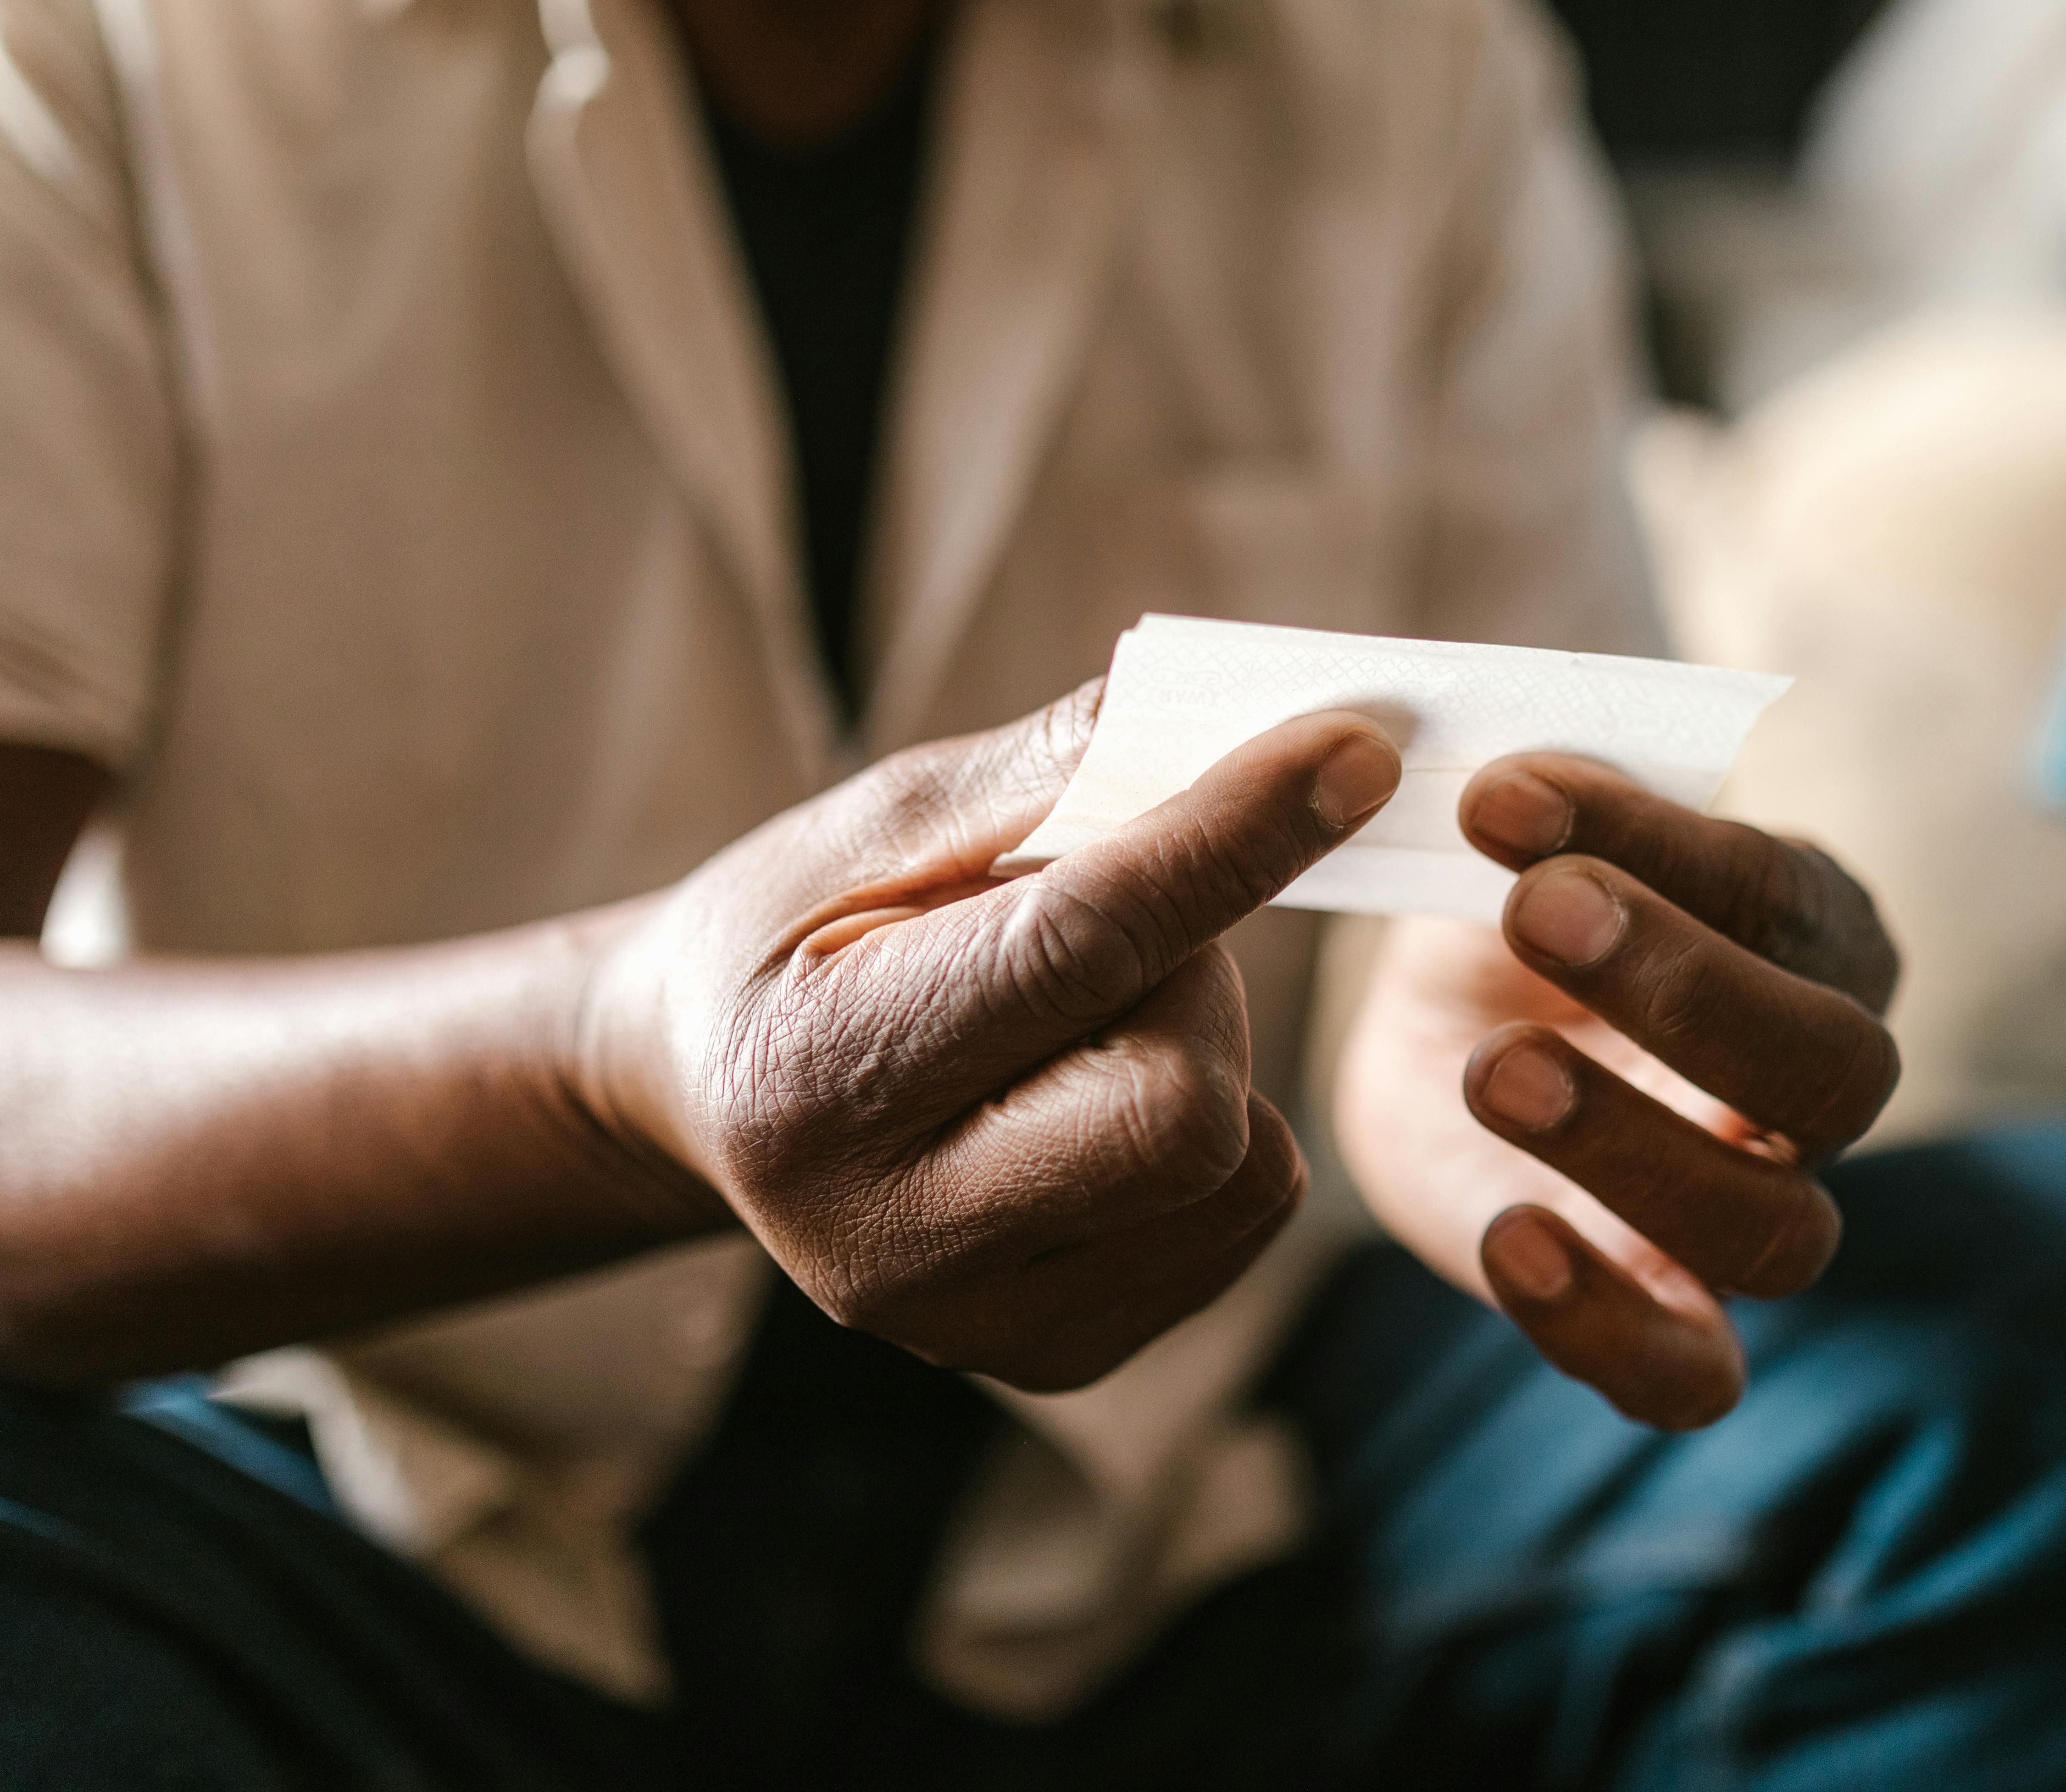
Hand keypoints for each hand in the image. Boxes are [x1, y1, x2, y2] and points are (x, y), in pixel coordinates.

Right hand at [582, 688, 1402, 1390]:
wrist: (712, 1097)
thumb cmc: (799, 931)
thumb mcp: (877, 823)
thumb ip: (1048, 772)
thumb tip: (1230, 711)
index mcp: (821, 1078)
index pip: (1080, 950)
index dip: (1230, 839)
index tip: (1353, 751)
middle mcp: (893, 1236)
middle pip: (1183, 1102)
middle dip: (1198, 979)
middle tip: (1131, 931)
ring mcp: (980, 1321)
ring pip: (1234, 1164)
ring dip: (1209, 1049)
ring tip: (1094, 1017)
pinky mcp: (1060, 1354)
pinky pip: (1242, 1217)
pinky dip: (1219, 1128)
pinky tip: (1106, 1091)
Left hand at [1337, 756, 1897, 1428]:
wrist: (1440, 1034)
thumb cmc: (1515, 908)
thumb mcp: (1520, 840)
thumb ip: (1540, 808)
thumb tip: (1506, 788)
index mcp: (1812, 937)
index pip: (1781, 893)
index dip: (1657, 845)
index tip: (1502, 802)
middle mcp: (1811, 1090)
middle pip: (1833, 1070)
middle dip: (1690, 991)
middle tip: (1537, 914)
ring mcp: (1749, 1215)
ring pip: (1776, 1233)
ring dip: (1635, 1148)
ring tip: (1496, 1070)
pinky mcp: (1660, 1315)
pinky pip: (1688, 1377)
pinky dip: (1605, 1323)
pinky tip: (1510, 1236)